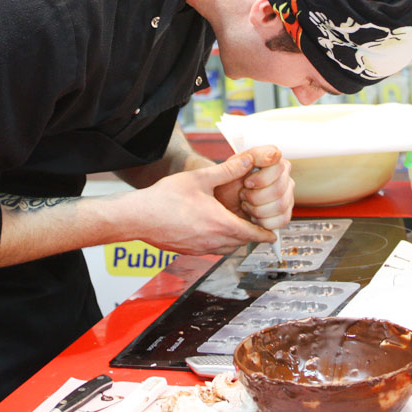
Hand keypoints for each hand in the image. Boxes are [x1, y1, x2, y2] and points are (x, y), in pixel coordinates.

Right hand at [130, 152, 276, 255]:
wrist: (138, 217)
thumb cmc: (166, 198)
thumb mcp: (200, 178)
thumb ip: (227, 170)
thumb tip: (249, 161)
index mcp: (220, 224)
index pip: (252, 234)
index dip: (265, 234)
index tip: (273, 235)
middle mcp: (213, 241)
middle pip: (241, 243)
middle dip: (250, 236)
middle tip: (256, 227)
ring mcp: (200, 248)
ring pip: (227, 248)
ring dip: (234, 240)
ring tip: (236, 228)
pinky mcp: (188, 250)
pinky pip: (211, 249)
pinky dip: (219, 242)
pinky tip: (212, 230)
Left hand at [214, 145, 293, 231]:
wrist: (221, 204)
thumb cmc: (227, 183)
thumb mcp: (234, 165)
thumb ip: (254, 156)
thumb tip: (274, 154)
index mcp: (274, 161)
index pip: (279, 167)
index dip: (261, 178)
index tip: (247, 182)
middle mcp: (284, 177)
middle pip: (279, 189)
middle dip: (255, 196)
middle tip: (243, 195)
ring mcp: (287, 196)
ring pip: (280, 206)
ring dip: (257, 209)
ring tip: (247, 204)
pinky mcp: (285, 214)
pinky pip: (282, 220)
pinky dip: (264, 221)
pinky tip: (255, 215)